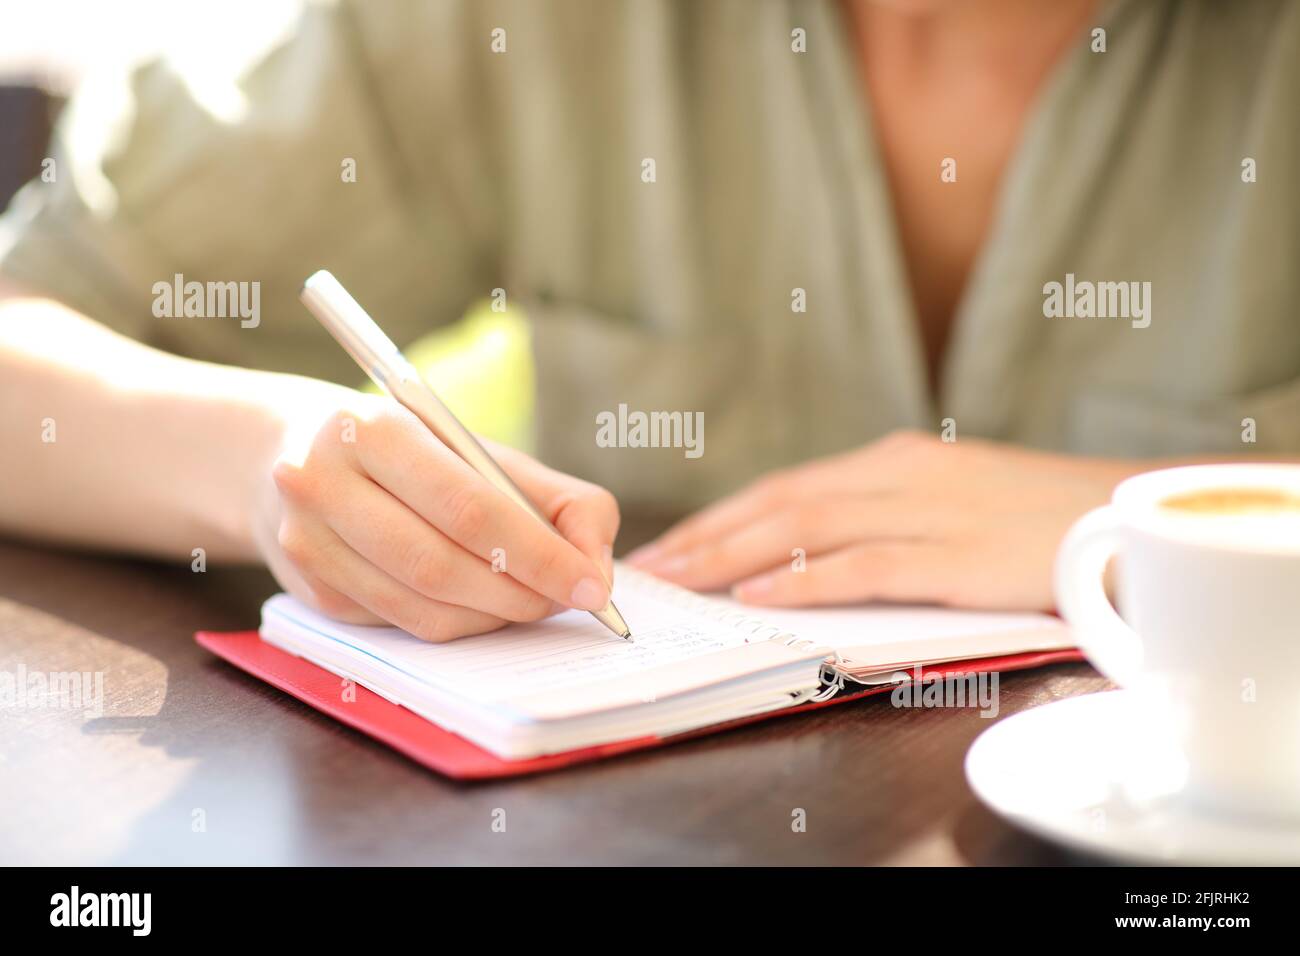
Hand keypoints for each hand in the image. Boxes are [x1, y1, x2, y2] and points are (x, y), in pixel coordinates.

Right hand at [254, 387, 618, 640]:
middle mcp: (326, 485)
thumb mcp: (481, 450)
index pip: (469, 507)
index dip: (539, 554)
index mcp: (375, 430)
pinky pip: (404, 626)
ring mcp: (309, 544)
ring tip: (532, 602)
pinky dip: (460, 625)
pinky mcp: (311, 593)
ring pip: (424, 609)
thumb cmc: (412, 450)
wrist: (287, 453)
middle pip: (442, 566)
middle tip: (568, 600)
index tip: (591, 585)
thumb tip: (595, 569)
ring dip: (494, 617)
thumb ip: (556, 499)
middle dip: (522, 594)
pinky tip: (483, 605)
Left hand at [628, 430, 1134, 610]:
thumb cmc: (1039, 519)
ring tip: (680, 581)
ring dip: (733, 556)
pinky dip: (805, 580)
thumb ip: (886, 518)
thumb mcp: (952, 503)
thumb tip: (810, 556)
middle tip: (650, 565)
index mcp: (895, 461)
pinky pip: (864, 566)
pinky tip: (760, 596)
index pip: (787, 488)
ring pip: (806, 528)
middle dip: (707, 536)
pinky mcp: (956, 556)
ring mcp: (927, 513)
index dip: (722, 517)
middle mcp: (900, 476)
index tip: (673, 544)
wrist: (1132, 516)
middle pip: (781, 502)